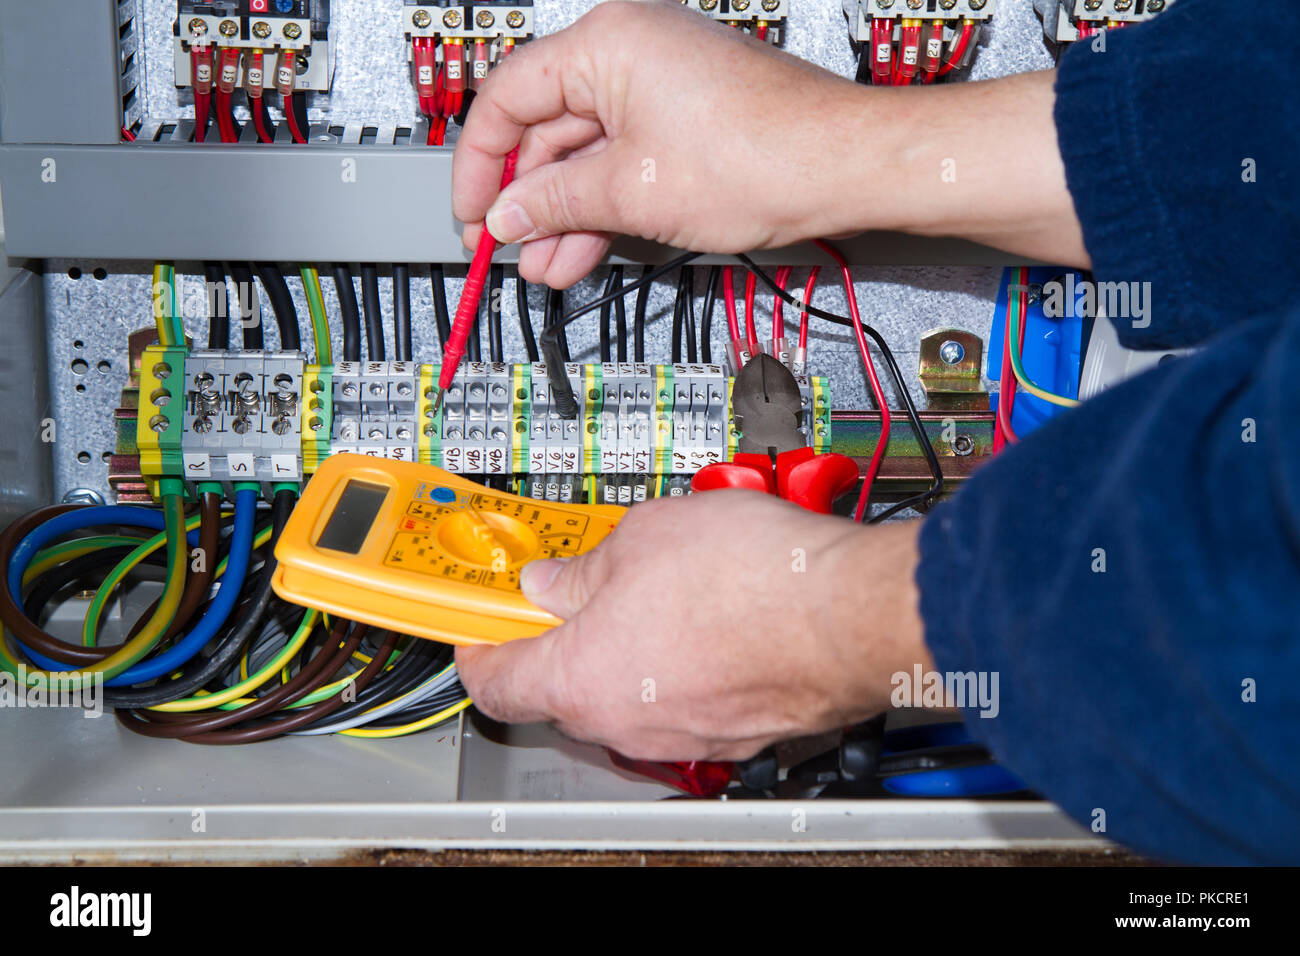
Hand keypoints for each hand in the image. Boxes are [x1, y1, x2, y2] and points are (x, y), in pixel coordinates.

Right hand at [452, 0, 873, 286]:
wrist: (845, 168)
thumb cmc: (765, 156)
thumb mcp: (631, 190)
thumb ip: (555, 201)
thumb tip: (508, 214)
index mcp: (608, 42)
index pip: (508, 95)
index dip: (480, 162)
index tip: (470, 211)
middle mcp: (632, 50)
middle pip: (548, 126)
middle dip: (526, 198)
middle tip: (506, 247)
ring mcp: (662, 84)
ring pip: (587, 151)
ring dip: (564, 212)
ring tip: (546, 265)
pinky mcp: (686, 117)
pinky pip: (625, 158)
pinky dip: (604, 203)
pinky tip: (585, 247)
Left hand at [454, 491, 930, 760]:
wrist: (851, 614)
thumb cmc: (754, 580)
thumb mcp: (640, 537)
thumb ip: (583, 568)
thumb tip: (556, 579)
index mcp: (580, 676)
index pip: (493, 680)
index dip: (477, 642)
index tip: (477, 618)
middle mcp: (625, 720)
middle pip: (563, 686)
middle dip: (564, 634)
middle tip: (576, 583)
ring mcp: (683, 733)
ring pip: (630, 691)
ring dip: (630, 646)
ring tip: (662, 586)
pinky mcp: (735, 731)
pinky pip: (685, 697)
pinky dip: (683, 663)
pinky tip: (711, 614)